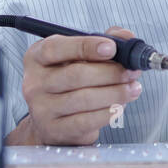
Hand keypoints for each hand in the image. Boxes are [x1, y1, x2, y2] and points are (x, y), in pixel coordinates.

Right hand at [7, 26, 142, 145]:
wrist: (54, 121)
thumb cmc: (70, 82)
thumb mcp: (81, 57)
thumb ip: (105, 41)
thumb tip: (127, 37)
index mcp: (37, 57)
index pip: (56, 48)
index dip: (85, 46)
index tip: (111, 48)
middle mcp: (34, 82)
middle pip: (76, 74)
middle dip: (111, 72)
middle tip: (132, 72)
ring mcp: (41, 108)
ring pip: (84, 99)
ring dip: (115, 93)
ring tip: (132, 89)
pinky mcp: (54, 130)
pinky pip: (86, 121)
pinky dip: (108, 113)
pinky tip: (119, 107)